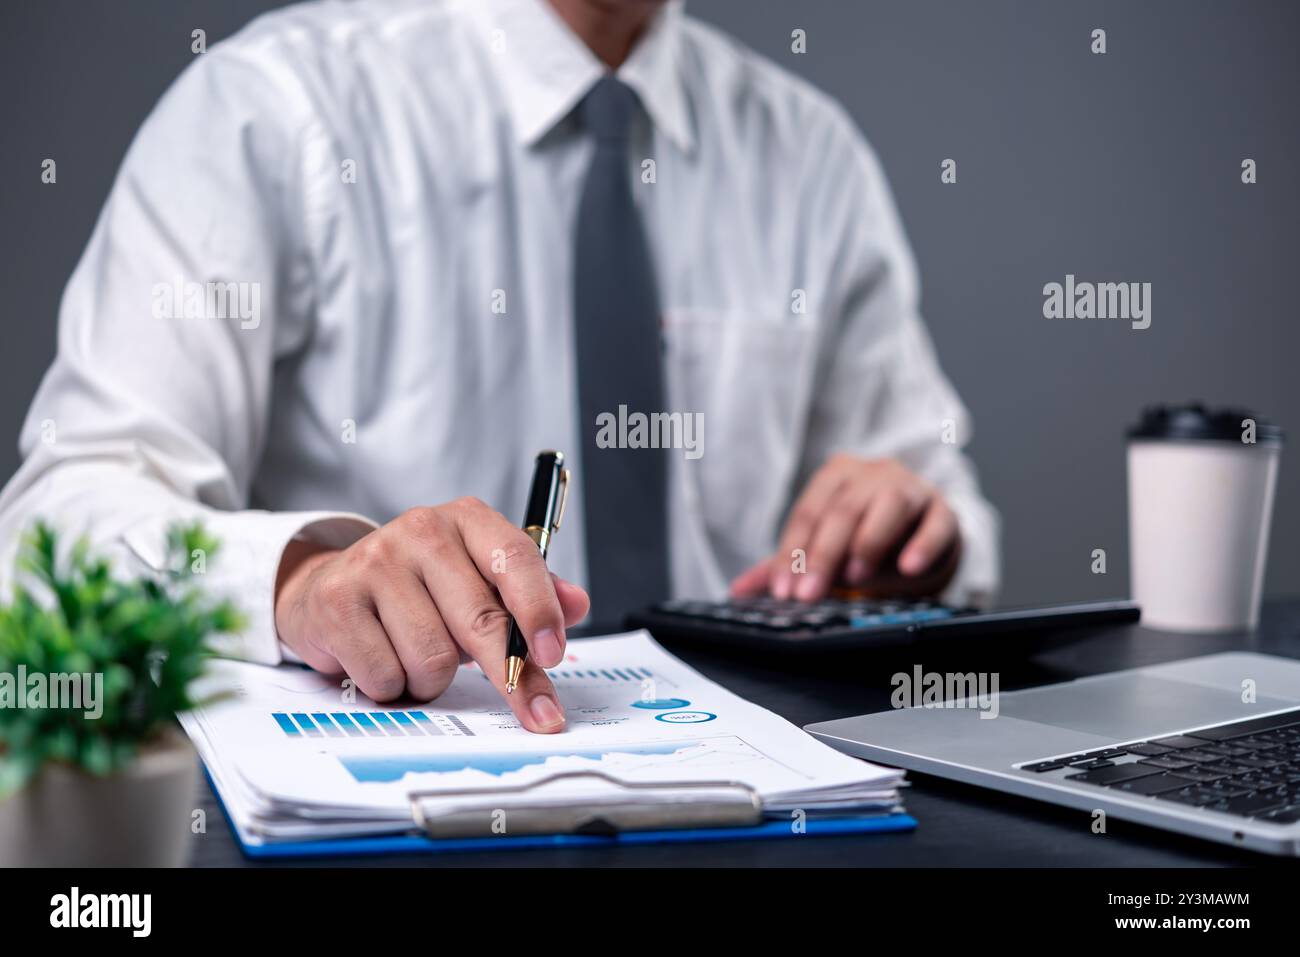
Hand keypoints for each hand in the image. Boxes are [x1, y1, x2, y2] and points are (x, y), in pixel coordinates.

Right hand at [273, 498, 589, 733]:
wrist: (331, 586)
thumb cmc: (421, 587)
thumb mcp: (479, 578)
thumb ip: (532, 592)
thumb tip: (576, 605)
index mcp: (468, 519)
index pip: (515, 559)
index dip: (539, 610)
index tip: (553, 654)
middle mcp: (422, 530)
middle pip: (480, 619)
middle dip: (510, 675)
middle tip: (534, 712)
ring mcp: (375, 562)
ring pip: (433, 658)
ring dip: (434, 680)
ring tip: (418, 659)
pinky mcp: (338, 602)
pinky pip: (387, 675)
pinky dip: (394, 687)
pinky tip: (385, 661)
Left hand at [730, 455, 960, 602]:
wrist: (924, 533)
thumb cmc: (865, 538)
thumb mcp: (825, 548)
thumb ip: (786, 565)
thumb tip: (738, 591)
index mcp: (836, 476)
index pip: (808, 513)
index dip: (793, 552)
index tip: (784, 591)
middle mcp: (873, 473)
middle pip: (843, 510)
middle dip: (823, 555)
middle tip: (809, 594)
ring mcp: (912, 488)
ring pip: (888, 507)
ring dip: (868, 542)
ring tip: (854, 577)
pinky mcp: (944, 510)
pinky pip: (936, 523)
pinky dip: (922, 545)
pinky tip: (909, 567)